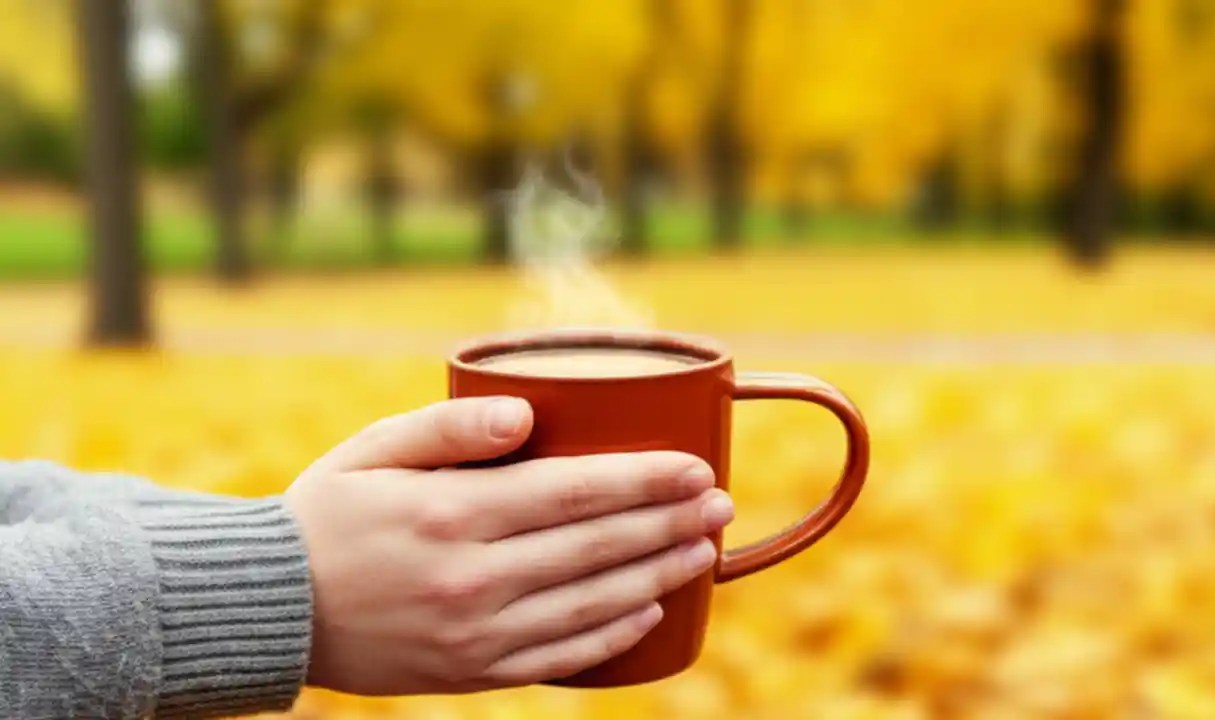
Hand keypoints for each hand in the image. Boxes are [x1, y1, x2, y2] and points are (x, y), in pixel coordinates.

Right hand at [283, 396, 733, 694]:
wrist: (272, 610)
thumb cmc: (327, 514)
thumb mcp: (374, 450)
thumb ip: (450, 428)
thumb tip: (527, 416)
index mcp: (452, 514)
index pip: (574, 493)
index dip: (645, 480)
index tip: (695, 468)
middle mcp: (473, 579)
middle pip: (598, 548)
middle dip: (670, 524)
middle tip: (721, 504)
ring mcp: (476, 634)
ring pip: (592, 604)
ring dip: (659, 576)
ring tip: (705, 552)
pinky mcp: (472, 672)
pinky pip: (560, 656)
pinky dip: (612, 635)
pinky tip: (650, 611)